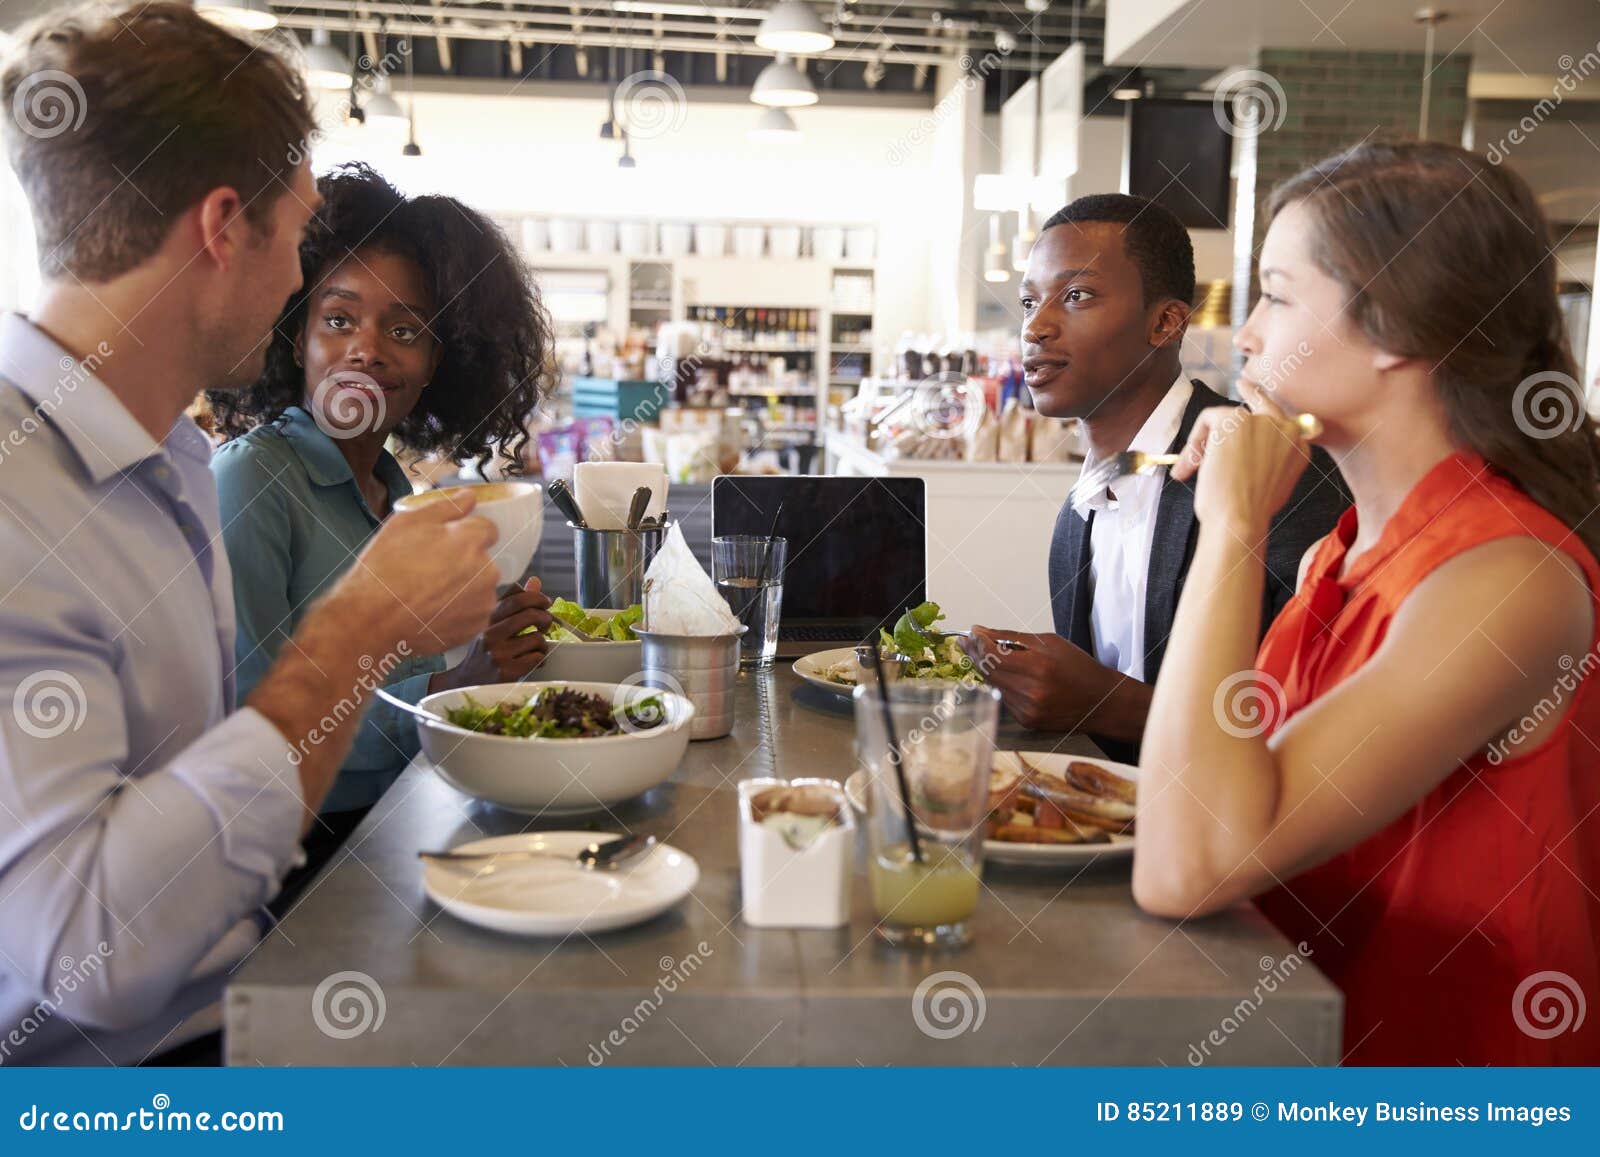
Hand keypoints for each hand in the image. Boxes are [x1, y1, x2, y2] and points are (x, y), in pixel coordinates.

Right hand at [332, 491, 498, 655]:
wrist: (371, 620)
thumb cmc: (385, 569)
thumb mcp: (407, 523)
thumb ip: (446, 506)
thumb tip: (470, 496)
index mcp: (471, 541)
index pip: (488, 529)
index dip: (466, 533)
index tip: (447, 542)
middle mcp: (485, 571)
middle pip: (484, 558)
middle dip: (464, 560)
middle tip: (430, 568)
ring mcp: (483, 602)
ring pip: (480, 586)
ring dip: (464, 586)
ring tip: (429, 591)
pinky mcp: (476, 627)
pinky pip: (474, 611)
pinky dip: (460, 610)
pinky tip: (434, 608)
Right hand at [434, 577, 554, 689]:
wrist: (466, 683)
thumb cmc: (484, 652)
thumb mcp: (493, 626)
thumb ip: (514, 605)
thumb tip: (535, 582)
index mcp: (488, 622)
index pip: (516, 600)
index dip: (536, 598)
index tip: (545, 603)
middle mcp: (491, 636)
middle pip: (530, 616)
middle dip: (545, 619)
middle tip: (545, 625)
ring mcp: (498, 656)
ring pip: (537, 639)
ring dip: (542, 644)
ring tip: (535, 649)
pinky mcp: (507, 673)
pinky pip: (537, 658)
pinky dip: (540, 659)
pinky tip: (532, 661)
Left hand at [961, 627, 1119, 731]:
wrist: (1100, 702)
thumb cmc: (1078, 668)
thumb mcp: (1049, 642)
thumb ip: (1012, 638)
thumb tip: (981, 632)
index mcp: (1038, 667)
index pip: (993, 655)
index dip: (978, 643)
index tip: (971, 633)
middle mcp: (1031, 691)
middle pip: (988, 671)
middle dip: (975, 654)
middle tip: (966, 642)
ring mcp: (1027, 710)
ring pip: (993, 685)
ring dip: (985, 669)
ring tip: (983, 654)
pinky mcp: (1026, 721)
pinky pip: (1004, 698)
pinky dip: (1001, 685)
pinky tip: (1006, 675)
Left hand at [1170, 379, 1313, 538]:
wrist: (1240, 519)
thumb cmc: (1249, 513)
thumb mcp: (1271, 484)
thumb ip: (1267, 461)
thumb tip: (1242, 454)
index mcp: (1299, 446)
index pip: (1279, 416)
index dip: (1259, 400)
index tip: (1245, 386)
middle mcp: (1286, 429)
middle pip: (1250, 416)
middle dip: (1223, 435)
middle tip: (1211, 436)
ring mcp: (1262, 422)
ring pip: (1225, 421)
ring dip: (1204, 447)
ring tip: (1193, 472)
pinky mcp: (1235, 419)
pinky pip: (1208, 418)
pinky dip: (1194, 441)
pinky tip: (1193, 464)